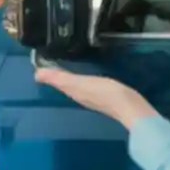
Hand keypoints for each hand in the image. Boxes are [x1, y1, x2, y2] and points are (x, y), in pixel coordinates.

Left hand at [34, 67, 156, 128]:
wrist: (131, 107)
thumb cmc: (106, 93)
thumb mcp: (81, 83)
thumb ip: (61, 78)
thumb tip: (37, 75)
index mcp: (73, 92)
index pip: (57, 82)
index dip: (48, 74)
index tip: (40, 61)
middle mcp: (80, 96)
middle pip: (65, 84)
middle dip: (57, 74)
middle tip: (50, 61)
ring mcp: (93, 97)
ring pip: (76, 85)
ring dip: (69, 77)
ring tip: (65, 65)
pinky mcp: (105, 96)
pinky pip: (88, 86)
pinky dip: (82, 79)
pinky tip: (87, 76)